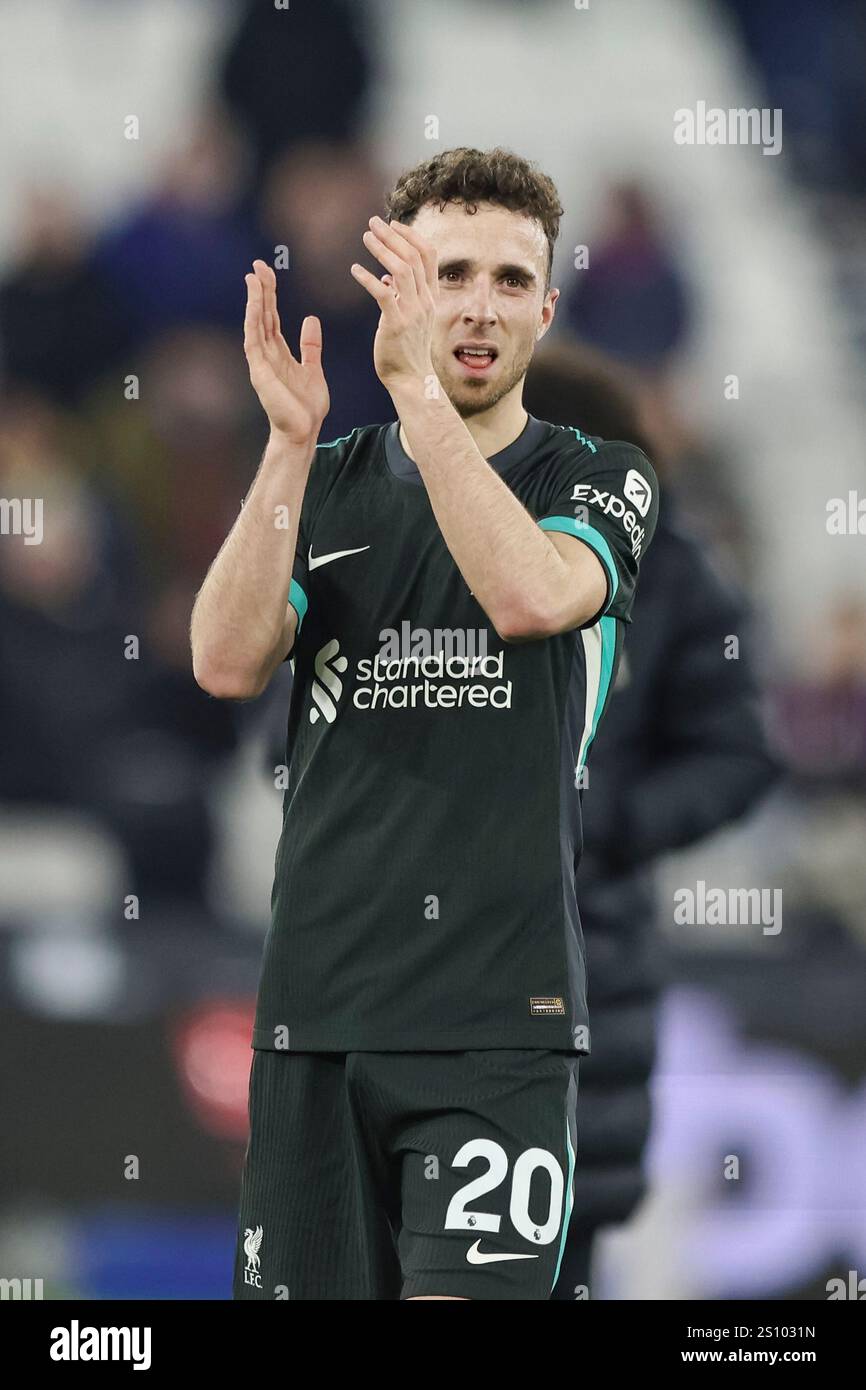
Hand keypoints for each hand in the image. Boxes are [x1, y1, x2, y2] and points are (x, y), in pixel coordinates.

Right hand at [243, 260, 329, 442]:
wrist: (304, 432)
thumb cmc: (307, 407)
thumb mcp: (313, 368)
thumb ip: (310, 346)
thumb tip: (310, 319)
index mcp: (279, 353)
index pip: (272, 317)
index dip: (270, 295)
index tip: (268, 273)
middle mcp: (267, 354)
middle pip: (262, 315)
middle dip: (260, 290)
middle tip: (258, 265)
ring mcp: (261, 362)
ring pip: (256, 324)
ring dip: (254, 300)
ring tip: (253, 277)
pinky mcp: (260, 372)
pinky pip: (254, 341)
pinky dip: (253, 321)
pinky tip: (253, 304)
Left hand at [350, 217, 438, 391]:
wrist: (411, 379)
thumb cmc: (407, 350)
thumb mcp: (410, 319)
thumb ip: (401, 296)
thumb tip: (387, 280)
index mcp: (430, 296)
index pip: (428, 255)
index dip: (411, 236)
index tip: (394, 225)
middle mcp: (425, 301)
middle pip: (412, 256)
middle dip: (392, 235)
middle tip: (373, 223)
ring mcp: (412, 312)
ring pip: (400, 269)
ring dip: (382, 249)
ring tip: (365, 237)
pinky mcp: (396, 324)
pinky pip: (383, 293)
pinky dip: (367, 278)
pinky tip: (354, 270)